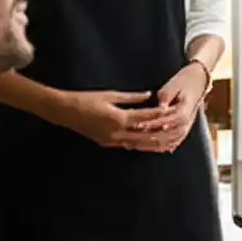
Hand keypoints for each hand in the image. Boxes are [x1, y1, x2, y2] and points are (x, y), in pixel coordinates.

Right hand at [51, 90, 168, 148]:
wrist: (65, 112)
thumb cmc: (87, 100)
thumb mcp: (111, 95)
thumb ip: (131, 97)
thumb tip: (149, 95)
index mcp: (118, 118)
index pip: (144, 117)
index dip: (159, 115)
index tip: (172, 112)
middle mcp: (116, 132)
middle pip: (144, 135)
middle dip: (161, 134)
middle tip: (176, 132)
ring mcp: (111, 140)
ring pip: (137, 144)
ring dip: (153, 144)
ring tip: (168, 144)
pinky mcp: (107, 143)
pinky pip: (127, 146)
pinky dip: (139, 145)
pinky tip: (148, 145)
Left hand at [128, 63, 207, 152]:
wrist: (197, 84)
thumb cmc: (182, 83)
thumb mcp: (173, 85)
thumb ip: (166, 97)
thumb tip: (159, 108)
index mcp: (185, 110)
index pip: (168, 120)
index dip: (153, 124)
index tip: (139, 125)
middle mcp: (187, 122)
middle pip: (168, 135)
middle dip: (150, 137)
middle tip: (133, 137)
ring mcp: (186, 128)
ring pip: (169, 141)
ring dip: (153, 144)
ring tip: (136, 144)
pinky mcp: (184, 131)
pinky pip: (173, 143)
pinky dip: (161, 147)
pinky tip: (149, 148)